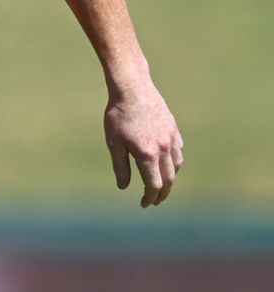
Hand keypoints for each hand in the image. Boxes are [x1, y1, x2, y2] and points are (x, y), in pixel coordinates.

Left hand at [104, 79, 183, 207]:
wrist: (132, 87)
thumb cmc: (118, 115)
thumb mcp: (113, 142)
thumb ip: (120, 166)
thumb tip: (124, 187)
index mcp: (147, 154)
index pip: (153, 185)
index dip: (149, 198)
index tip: (144, 204)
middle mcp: (163, 148)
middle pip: (168, 179)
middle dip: (162, 193)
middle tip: (155, 201)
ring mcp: (171, 138)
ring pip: (176, 166)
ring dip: (170, 179)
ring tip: (161, 185)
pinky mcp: (174, 129)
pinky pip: (178, 151)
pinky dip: (175, 162)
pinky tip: (167, 164)